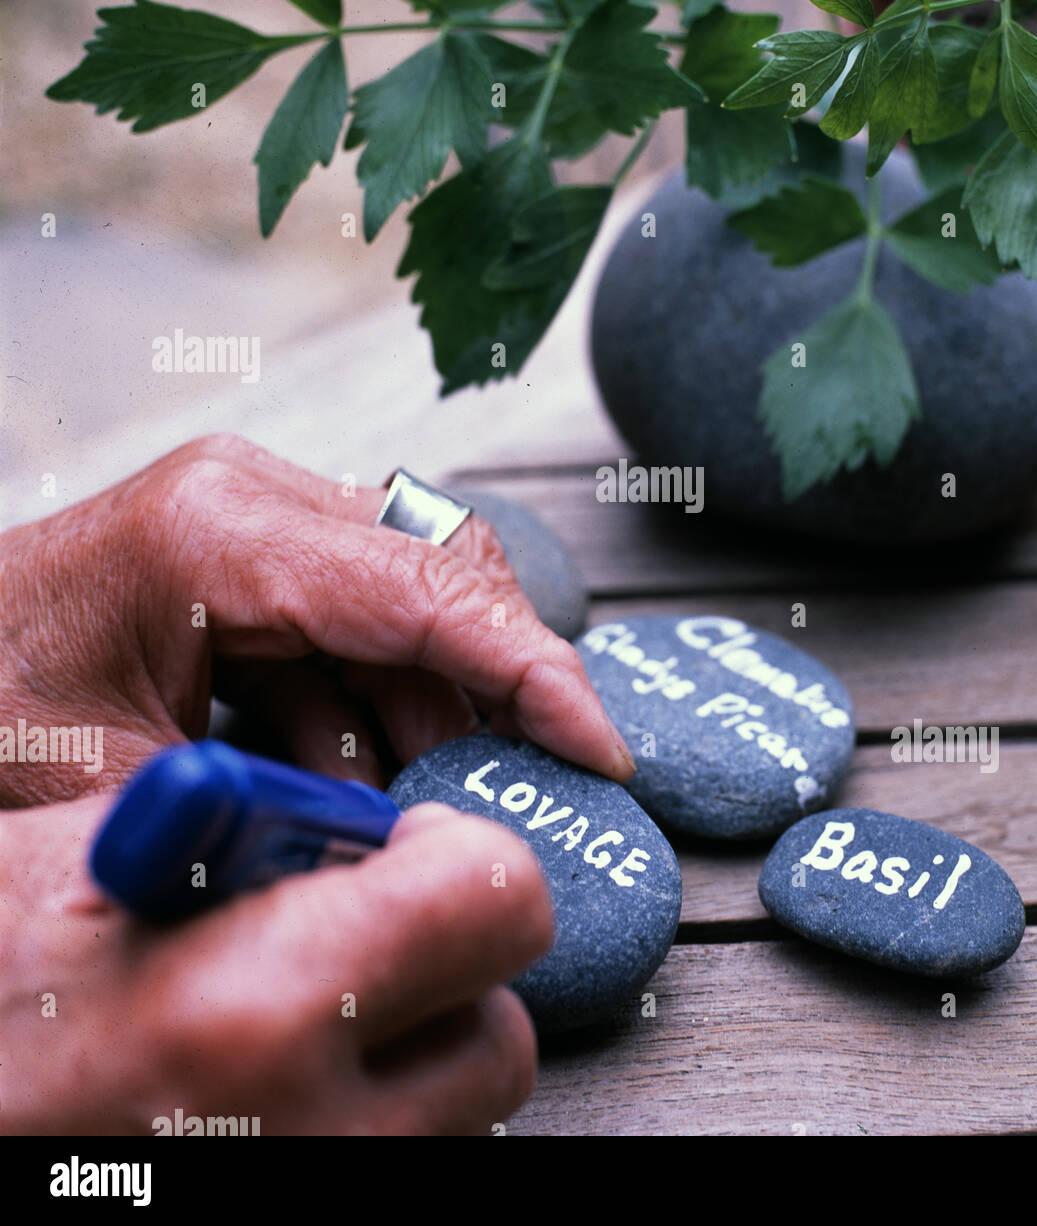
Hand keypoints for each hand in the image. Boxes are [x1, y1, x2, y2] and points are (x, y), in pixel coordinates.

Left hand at [0, 435, 632, 804]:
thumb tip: (405, 856)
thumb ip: (274, 817)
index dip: (536, 677)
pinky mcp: (261, 544)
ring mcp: (262, 509)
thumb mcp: (122, 787)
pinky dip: (370, 702)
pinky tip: (325, 765)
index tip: (599, 753)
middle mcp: (258, 494)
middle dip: (486, 695)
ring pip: (418, 602)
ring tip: (365, 800)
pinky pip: (365, 618)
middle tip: (487, 793)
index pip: (435, 594)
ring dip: (416, 713)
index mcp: (224, 533)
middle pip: (447, 578)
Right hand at [0, 794, 551, 1133]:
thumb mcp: (70, 870)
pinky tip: (275, 1088)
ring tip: (303, 1021)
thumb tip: (357, 825)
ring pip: (456, 1119)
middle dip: (447, 971)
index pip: (498, 901)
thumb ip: (246, 832)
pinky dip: (364, 1118)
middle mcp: (305, 1137)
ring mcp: (306, 1207)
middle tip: (363, 938)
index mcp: (253, 1006)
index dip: (465, 854)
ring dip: (410, 1056)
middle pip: (499, 1035)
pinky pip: (398, 1161)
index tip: (413, 847)